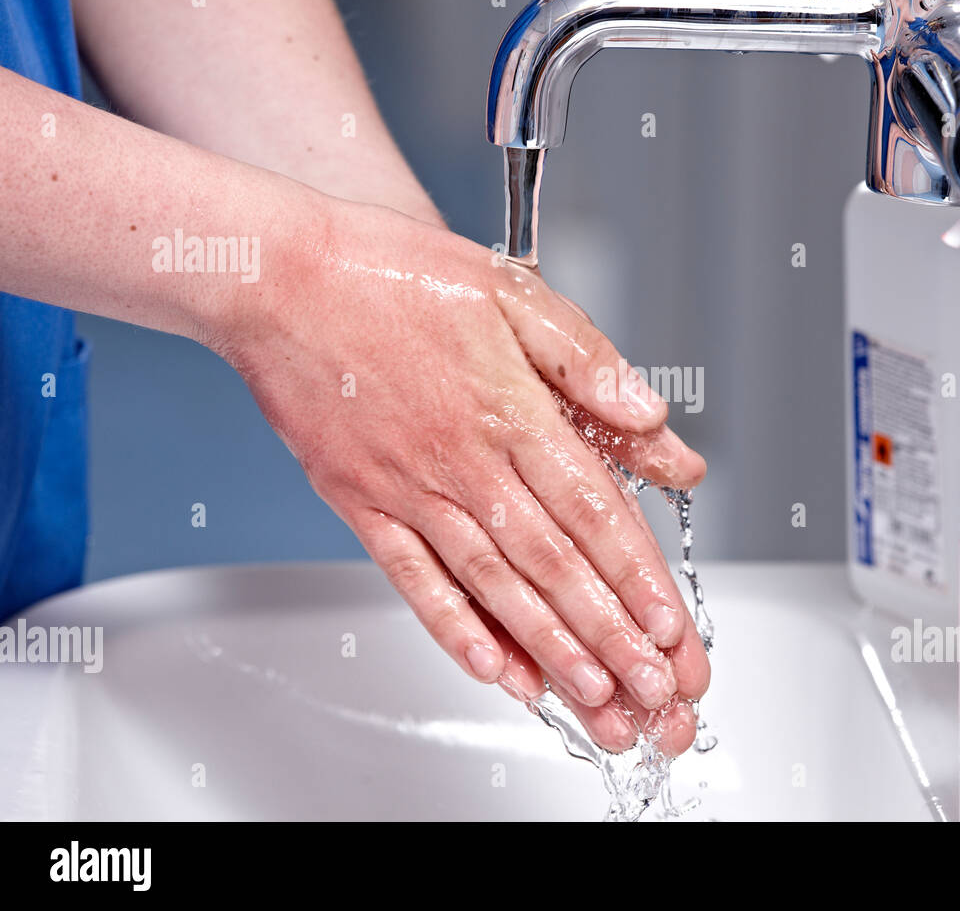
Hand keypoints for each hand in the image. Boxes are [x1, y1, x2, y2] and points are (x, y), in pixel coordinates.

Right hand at [214, 201, 709, 754]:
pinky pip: (413, 579)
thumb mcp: (510, 291)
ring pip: (492, 582)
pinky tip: (493, 667)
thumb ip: (585, 360)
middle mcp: (464, 459)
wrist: (279, 277)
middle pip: (551, 560)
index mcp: (510, 407)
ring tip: (593, 694)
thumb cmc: (395, 277)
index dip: (635, 572)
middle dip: (608, 630)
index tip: (669, 623)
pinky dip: (453, 628)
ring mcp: (409, 489)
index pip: (591, 507)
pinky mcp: (361, 503)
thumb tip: (650, 414)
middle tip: (649, 687)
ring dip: (547, 645)